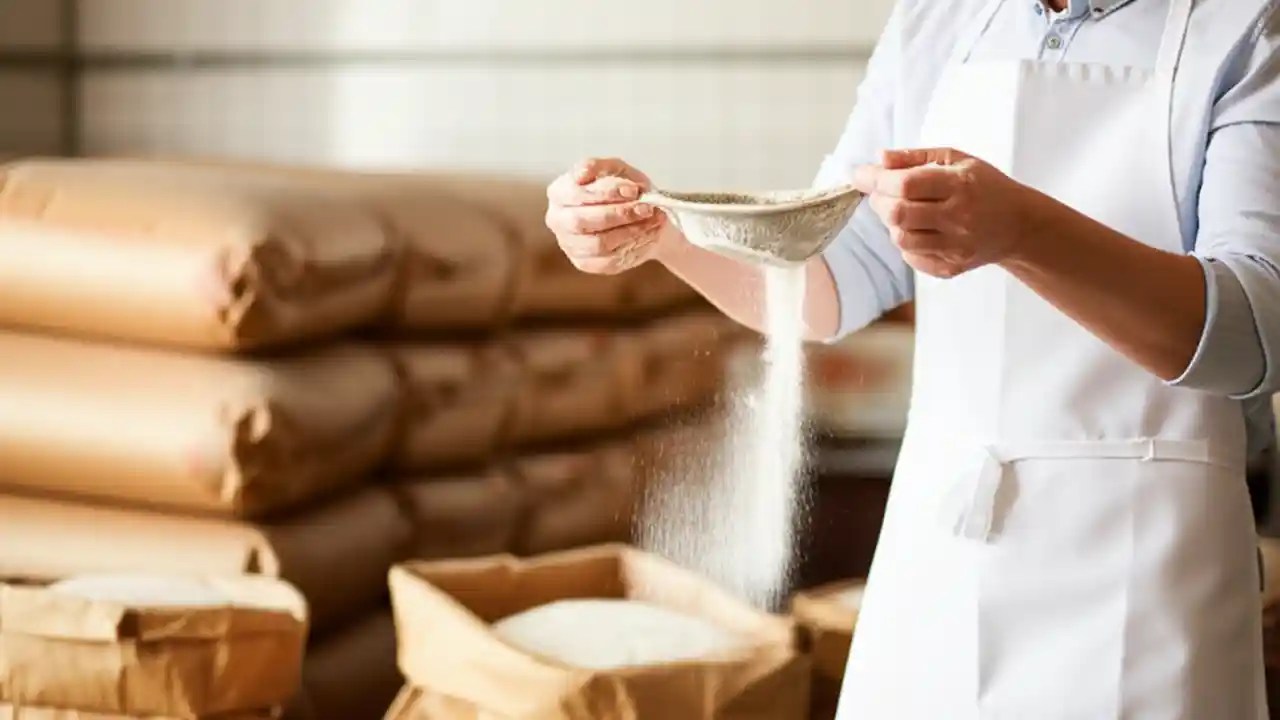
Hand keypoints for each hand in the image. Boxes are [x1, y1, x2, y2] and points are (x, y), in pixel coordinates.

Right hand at [545, 157, 681, 274]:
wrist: (640, 216)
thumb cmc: (622, 191)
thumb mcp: (615, 169)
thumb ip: (600, 166)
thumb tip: (583, 173)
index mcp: (559, 192)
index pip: (575, 193)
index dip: (605, 193)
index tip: (633, 190)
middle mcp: (558, 220)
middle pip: (581, 221)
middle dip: (618, 214)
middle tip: (646, 208)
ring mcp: (570, 244)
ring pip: (598, 243)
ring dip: (630, 231)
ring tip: (652, 219)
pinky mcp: (586, 263)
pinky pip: (610, 260)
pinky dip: (634, 246)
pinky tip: (648, 233)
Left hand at [853, 148, 1036, 278]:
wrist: (1019, 224)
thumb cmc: (984, 186)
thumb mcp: (956, 159)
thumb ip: (915, 157)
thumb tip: (878, 159)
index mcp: (961, 185)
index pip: (906, 185)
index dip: (876, 180)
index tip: (861, 174)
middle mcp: (960, 218)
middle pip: (898, 214)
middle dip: (879, 201)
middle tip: (881, 192)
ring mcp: (956, 247)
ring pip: (900, 239)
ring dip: (891, 223)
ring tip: (902, 210)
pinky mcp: (952, 268)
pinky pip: (912, 257)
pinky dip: (906, 243)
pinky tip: (918, 230)